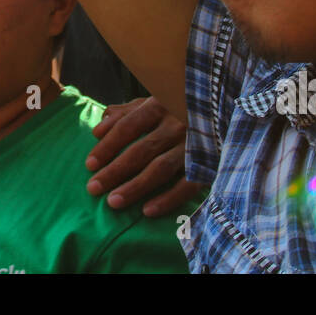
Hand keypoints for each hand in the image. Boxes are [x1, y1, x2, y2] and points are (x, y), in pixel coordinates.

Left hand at [85, 96, 204, 216]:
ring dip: (136, 187)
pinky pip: (187, 185)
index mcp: (160, 104)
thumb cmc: (180, 107)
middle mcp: (177, 123)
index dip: (108, 146)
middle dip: (115, 171)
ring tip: (113, 202)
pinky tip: (148, 211)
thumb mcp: (154, 102)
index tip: (89, 165)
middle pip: (141, 150)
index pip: (128, 126)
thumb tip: (97, 130)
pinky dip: (168, 199)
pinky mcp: (210, 163)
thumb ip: (125, 113)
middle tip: (93, 188)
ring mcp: (195, 144)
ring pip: (161, 169)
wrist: (226, 110)